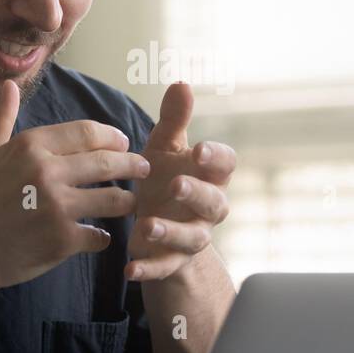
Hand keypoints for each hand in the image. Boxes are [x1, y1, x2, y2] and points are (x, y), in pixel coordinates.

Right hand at [0, 79, 151, 289]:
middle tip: (144, 168)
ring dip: (127, 201)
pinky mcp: (63, 240)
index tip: (124, 144)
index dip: (112, 137)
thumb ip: (1, 119)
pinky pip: (100, 236)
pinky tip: (101, 236)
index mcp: (30, 146)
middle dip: (133, 164)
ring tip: (132, 202)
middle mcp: (47, 171)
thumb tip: (8, 86)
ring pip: (113, 198)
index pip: (87, 132)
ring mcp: (57, 206)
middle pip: (107, 162)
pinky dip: (103, 237)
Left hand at [125, 81, 235, 281]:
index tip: (199, 150)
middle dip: (196, 193)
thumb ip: (174, 120)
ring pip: (192, 238)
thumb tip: (182, 82)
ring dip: (171, 232)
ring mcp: (192, 236)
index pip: (225, 163)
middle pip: (214, 202)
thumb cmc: (163, 178)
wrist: (158, 228)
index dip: (215, 157)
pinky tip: (129, 269)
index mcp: (210, 175)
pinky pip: (165, 267)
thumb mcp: (165, 149)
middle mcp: (208, 208)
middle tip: (175, 184)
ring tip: (146, 226)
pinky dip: (149, 269)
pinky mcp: (172, 261)